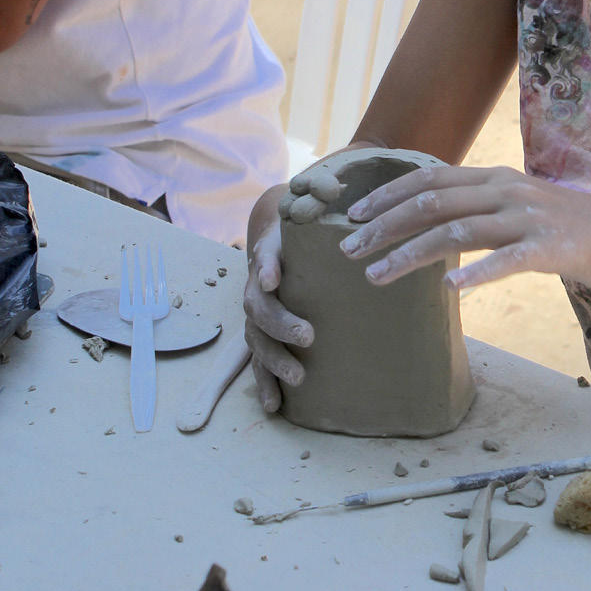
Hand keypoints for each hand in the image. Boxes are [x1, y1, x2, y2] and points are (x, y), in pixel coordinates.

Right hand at [242, 200, 313, 412]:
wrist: (280, 244)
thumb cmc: (302, 230)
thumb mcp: (307, 208)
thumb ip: (319, 192)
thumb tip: (333, 183)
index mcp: (269, 256)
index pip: (262, 261)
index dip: (266, 269)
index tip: (274, 279)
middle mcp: (258, 288)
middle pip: (259, 309)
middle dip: (280, 325)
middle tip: (308, 336)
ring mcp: (258, 317)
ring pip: (257, 342)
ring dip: (273, 361)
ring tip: (297, 377)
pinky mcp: (266, 338)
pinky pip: (259, 366)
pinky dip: (265, 385)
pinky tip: (275, 407)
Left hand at [339, 165, 590, 294]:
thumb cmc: (579, 230)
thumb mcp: (527, 209)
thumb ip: (488, 211)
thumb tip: (440, 227)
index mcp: (500, 179)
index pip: (432, 178)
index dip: (389, 194)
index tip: (354, 215)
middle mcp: (509, 191)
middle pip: (434, 201)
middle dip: (385, 225)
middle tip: (347, 249)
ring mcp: (531, 217)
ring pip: (458, 230)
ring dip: (411, 253)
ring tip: (375, 275)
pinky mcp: (553, 248)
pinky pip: (507, 260)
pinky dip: (475, 272)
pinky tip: (448, 287)